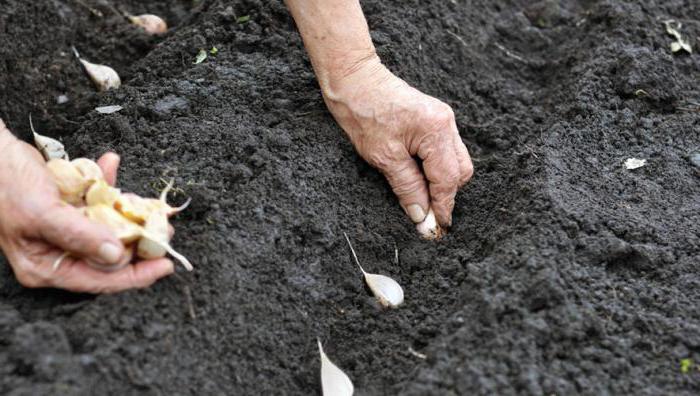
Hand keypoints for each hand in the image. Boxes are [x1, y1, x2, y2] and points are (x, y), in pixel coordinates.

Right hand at [0, 120, 173, 292]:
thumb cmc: (5, 183)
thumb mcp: (43, 213)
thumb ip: (79, 236)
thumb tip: (115, 255)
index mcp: (45, 266)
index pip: (99, 281)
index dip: (136, 276)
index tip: (166, 266)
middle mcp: (57, 253)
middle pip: (109, 257)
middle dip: (139, 243)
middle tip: (164, 230)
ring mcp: (64, 230)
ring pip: (109, 229)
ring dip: (129, 213)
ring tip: (152, 206)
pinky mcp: (69, 208)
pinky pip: (97, 201)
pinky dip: (107, 184)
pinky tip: (110, 164)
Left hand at [322, 56, 472, 226]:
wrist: (354, 80)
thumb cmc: (363, 113)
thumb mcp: (383, 157)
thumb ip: (407, 187)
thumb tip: (421, 214)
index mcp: (436, 130)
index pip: (448, 178)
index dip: (443, 205)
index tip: (437, 227)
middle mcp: (446, 123)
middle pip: (460, 170)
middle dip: (446, 194)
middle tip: (427, 215)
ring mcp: (442, 119)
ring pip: (454, 161)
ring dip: (441, 182)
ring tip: (421, 197)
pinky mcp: (434, 119)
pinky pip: (444, 151)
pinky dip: (435, 168)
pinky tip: (419, 178)